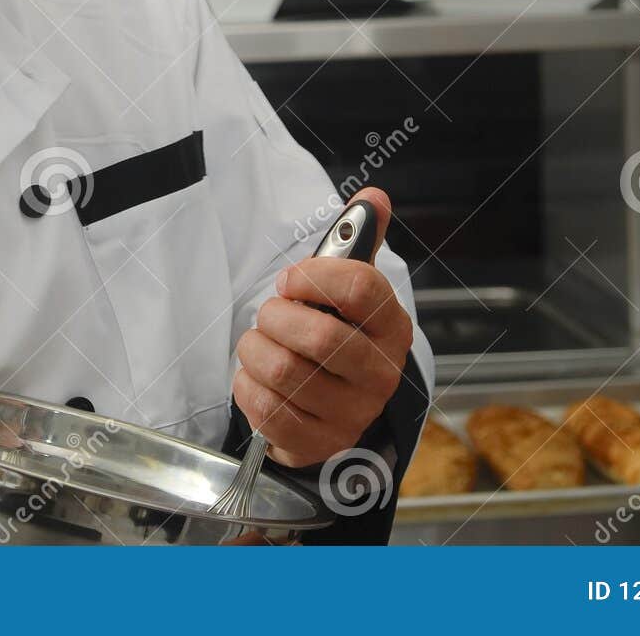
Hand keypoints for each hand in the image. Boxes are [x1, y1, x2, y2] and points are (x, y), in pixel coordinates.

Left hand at [232, 256, 412, 469]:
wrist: (336, 408)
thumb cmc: (338, 337)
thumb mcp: (351, 291)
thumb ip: (356, 242)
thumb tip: (374, 196)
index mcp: (392, 327)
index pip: (359, 288)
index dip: (312, 276)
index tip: (289, 281)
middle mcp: (380, 373)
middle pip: (319, 336)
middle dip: (276, 317)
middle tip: (269, 315)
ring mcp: (352, 413)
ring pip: (284, 371)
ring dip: (255, 350)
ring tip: (258, 344)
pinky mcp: (318, 443)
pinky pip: (266, 410)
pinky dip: (247, 386)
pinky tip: (257, 378)